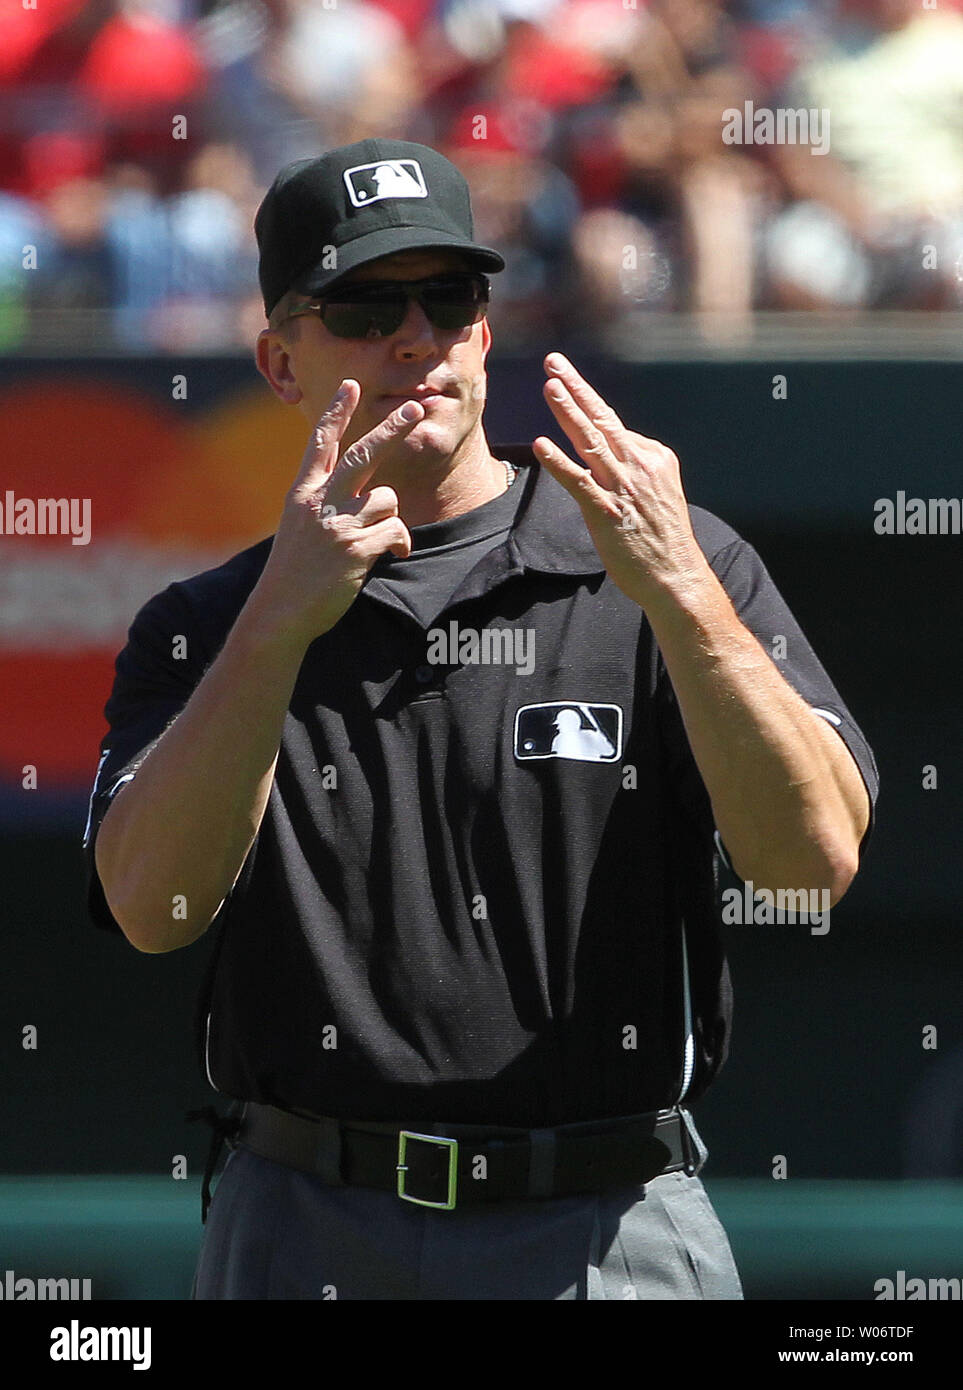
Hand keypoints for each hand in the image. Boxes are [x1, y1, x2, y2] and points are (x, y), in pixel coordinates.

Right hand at [254, 379, 422, 643]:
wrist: (280, 611)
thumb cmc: (293, 573)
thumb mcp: (298, 526)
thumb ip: (322, 501)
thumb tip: (358, 486)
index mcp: (303, 493)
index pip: (321, 443)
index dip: (337, 413)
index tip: (351, 385)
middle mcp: (320, 502)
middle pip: (363, 454)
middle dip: (393, 428)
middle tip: (415, 408)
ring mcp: (338, 524)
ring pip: (387, 499)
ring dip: (390, 518)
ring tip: (376, 540)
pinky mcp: (356, 548)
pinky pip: (396, 531)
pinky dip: (401, 542)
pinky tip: (392, 554)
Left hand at [532, 353, 709, 614]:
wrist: (677, 576)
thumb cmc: (664, 538)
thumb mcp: (658, 491)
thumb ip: (636, 469)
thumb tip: (617, 452)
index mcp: (654, 457)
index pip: (615, 427)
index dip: (587, 406)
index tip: (567, 381)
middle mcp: (640, 465)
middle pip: (603, 419)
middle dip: (577, 387)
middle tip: (554, 362)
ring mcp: (623, 488)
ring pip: (591, 441)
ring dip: (568, 411)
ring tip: (549, 386)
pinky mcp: (607, 513)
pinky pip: (579, 482)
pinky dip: (559, 462)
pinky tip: (541, 444)